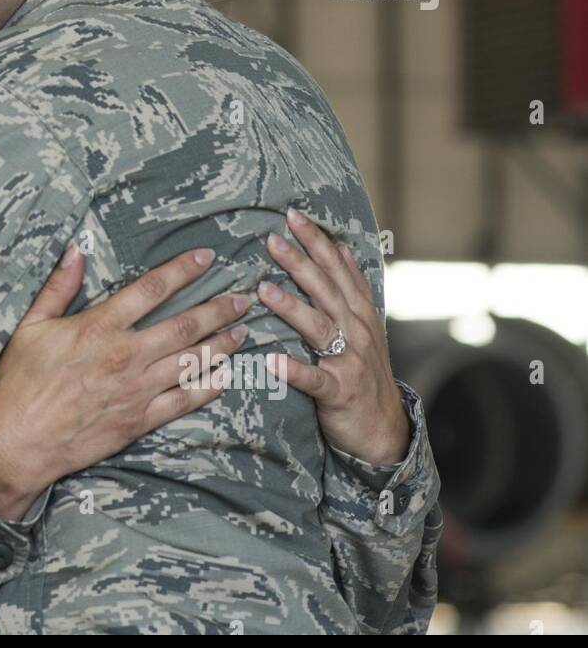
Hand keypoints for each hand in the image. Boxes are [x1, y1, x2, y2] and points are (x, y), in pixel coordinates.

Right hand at [0, 245, 248, 520]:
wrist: (18, 443)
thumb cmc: (19, 383)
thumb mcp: (30, 326)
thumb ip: (57, 287)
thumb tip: (76, 250)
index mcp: (99, 327)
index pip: (151, 289)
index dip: (183, 270)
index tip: (207, 257)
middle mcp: (125, 355)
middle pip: (184, 325)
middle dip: (218, 308)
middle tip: (244, 298)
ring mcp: (136, 390)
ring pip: (191, 361)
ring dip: (222, 345)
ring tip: (243, 332)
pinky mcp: (138, 420)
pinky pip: (183, 402)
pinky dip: (208, 389)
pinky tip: (226, 378)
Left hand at [258, 207, 408, 466]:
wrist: (384, 430)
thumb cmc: (364, 373)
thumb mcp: (364, 326)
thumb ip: (350, 289)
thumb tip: (340, 248)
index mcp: (359, 314)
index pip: (338, 269)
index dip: (318, 242)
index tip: (294, 216)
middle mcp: (357, 332)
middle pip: (326, 290)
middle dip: (300, 263)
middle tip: (272, 239)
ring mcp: (349, 362)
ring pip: (319, 328)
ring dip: (292, 307)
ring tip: (263, 289)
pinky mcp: (339, 392)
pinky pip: (314, 380)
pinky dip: (293, 370)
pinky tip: (271, 361)